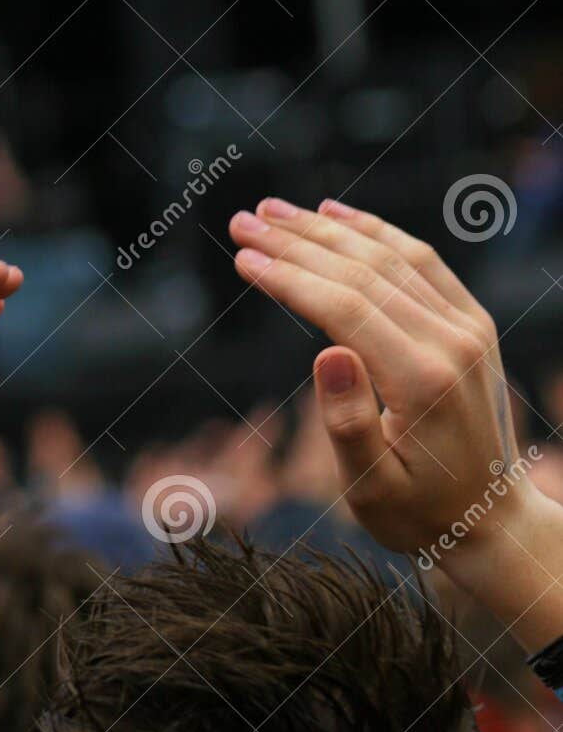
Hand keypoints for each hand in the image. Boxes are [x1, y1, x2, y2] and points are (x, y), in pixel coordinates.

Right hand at [227, 198, 521, 558]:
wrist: (489, 519)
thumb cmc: (419, 513)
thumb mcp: (372, 492)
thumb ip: (348, 426)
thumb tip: (326, 353)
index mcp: (422, 381)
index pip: (345, 308)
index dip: (289, 278)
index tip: (242, 257)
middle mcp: (452, 342)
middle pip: (365, 271)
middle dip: (297, 242)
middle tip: (241, 221)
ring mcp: (468, 327)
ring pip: (391, 256)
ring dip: (328, 228)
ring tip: (274, 212)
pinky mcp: (472, 324)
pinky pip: (421, 262)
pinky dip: (376, 234)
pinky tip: (338, 215)